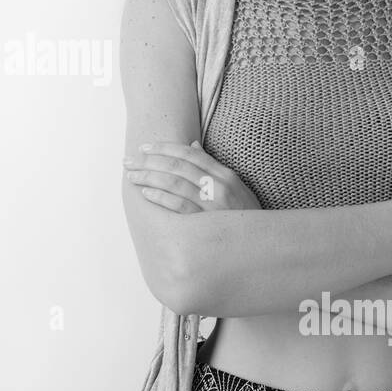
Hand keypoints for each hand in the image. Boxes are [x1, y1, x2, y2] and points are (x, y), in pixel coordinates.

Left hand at [124, 140, 262, 213]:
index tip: (144, 147)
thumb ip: (211, 166)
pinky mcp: (205, 225)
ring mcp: (213, 206)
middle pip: (177, 166)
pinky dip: (161, 197)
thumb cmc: (245, 215)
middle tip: (128, 160)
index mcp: (225, 175)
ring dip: (149, 177)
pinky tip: (146, 193)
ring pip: (174, 183)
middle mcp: (219, 187)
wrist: (263, 246)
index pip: (189, 154)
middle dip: (149, 161)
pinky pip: (179, 207)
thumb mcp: (235, 186)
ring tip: (132, 176)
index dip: (164, 148)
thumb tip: (192, 144)